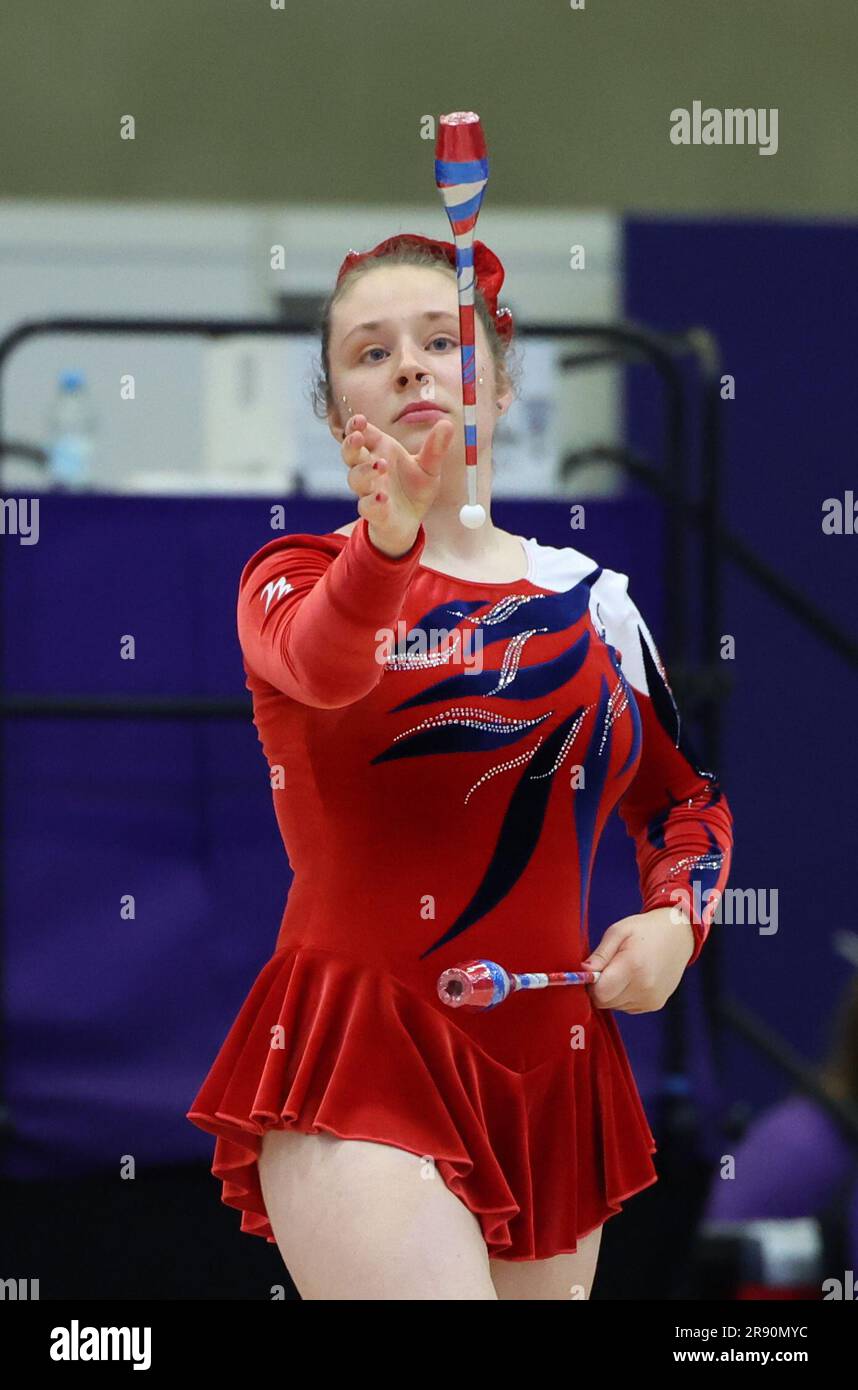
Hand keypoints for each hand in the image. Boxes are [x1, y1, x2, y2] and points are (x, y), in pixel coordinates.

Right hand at [340, 412, 454, 553]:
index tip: (360, 420)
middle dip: (351, 444)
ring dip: (365, 471)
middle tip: (358, 436)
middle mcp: (370, 470)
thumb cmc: (414, 490)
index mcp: (381, 452)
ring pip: (356, 479)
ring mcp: (369, 491)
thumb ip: (435, 448)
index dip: (356, 426)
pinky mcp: (374, 513)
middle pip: (351, 454)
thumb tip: (447, 424)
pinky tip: (382, 497)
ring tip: (381, 466)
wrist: (410, 523)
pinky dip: (373, 502)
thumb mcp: (429, 468)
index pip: (363, 434)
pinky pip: (367, 507)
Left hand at [581, 907, 695, 1012]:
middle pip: (605, 1002)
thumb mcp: (618, 932)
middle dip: (599, 988)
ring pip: (615, 1006)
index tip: (593, 970)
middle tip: (608, 967)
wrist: (678, 935)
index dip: (590, 984)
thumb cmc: (644, 930)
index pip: (599, 994)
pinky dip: (624, 995)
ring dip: (612, 992)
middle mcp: (644, 988)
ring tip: (623, 970)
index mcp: (633, 967)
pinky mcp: (655, 1004)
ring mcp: (651, 999)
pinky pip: (627, 1006)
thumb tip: (583, 973)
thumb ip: (600, 954)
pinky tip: (633, 978)